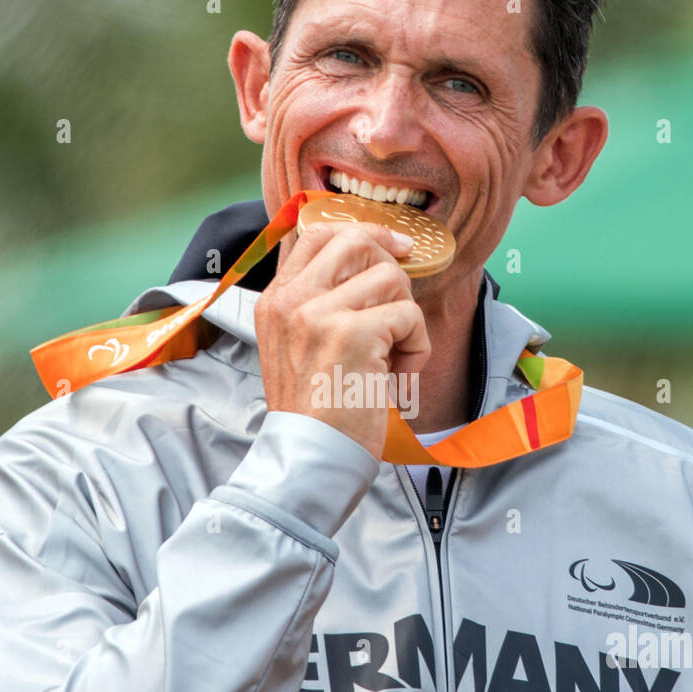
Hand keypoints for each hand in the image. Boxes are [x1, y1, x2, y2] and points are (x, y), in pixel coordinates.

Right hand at [254, 221, 430, 459]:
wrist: (308, 458)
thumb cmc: (314, 413)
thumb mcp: (296, 348)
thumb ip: (319, 306)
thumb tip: (373, 266)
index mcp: (276, 300)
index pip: (318, 233)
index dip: (364, 234)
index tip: (394, 249)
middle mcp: (292, 300)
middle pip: (357, 241)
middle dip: (391, 272)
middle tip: (396, 314)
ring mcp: (319, 313)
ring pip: (391, 278)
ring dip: (406, 319)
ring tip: (391, 359)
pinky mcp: (353, 333)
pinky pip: (409, 316)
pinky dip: (416, 348)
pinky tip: (397, 378)